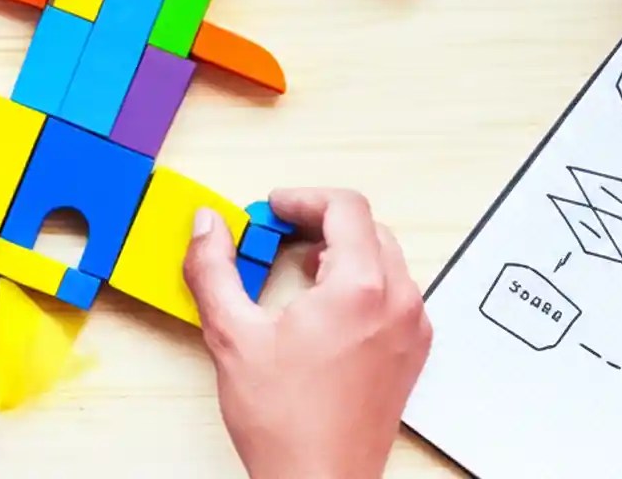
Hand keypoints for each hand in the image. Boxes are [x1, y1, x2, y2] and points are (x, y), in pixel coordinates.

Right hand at [185, 188, 432, 478]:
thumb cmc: (286, 423)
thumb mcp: (233, 336)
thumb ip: (214, 270)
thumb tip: (207, 228)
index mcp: (360, 288)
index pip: (347, 207)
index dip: (304, 198)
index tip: (275, 207)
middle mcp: (398, 302)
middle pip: (369, 228)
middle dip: (323, 221)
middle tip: (282, 232)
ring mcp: (411, 328)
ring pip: (386, 258)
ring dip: (346, 250)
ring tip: (304, 268)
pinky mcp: (413, 351)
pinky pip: (397, 293)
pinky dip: (365, 282)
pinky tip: (329, 307)